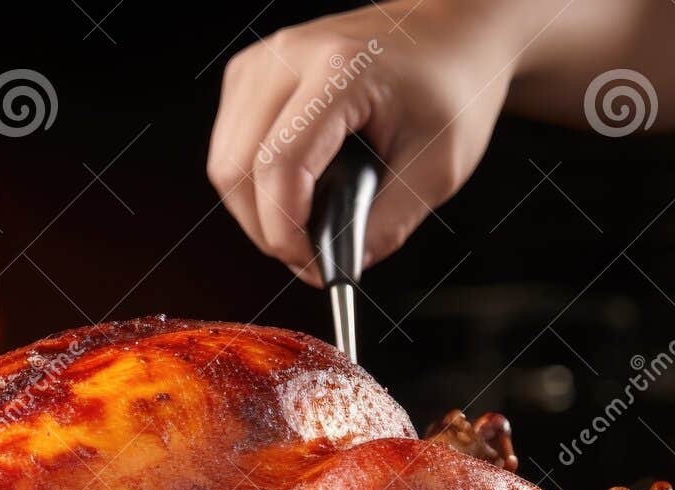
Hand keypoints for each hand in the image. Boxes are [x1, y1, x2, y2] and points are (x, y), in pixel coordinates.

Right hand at [206, 1, 524, 283]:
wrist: (447, 36)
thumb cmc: (451, 90)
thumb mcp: (439, 169)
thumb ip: (387, 224)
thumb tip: (339, 268)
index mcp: (340, 69)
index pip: (280, 164)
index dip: (286, 230)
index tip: (313, 263)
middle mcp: (289, 56)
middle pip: (236, 169)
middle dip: (267, 231)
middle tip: (311, 256)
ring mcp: (262, 62)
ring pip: (224, 165)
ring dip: (256, 212)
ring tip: (305, 228)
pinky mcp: (250, 75)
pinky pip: (228, 150)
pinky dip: (253, 187)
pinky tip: (293, 195)